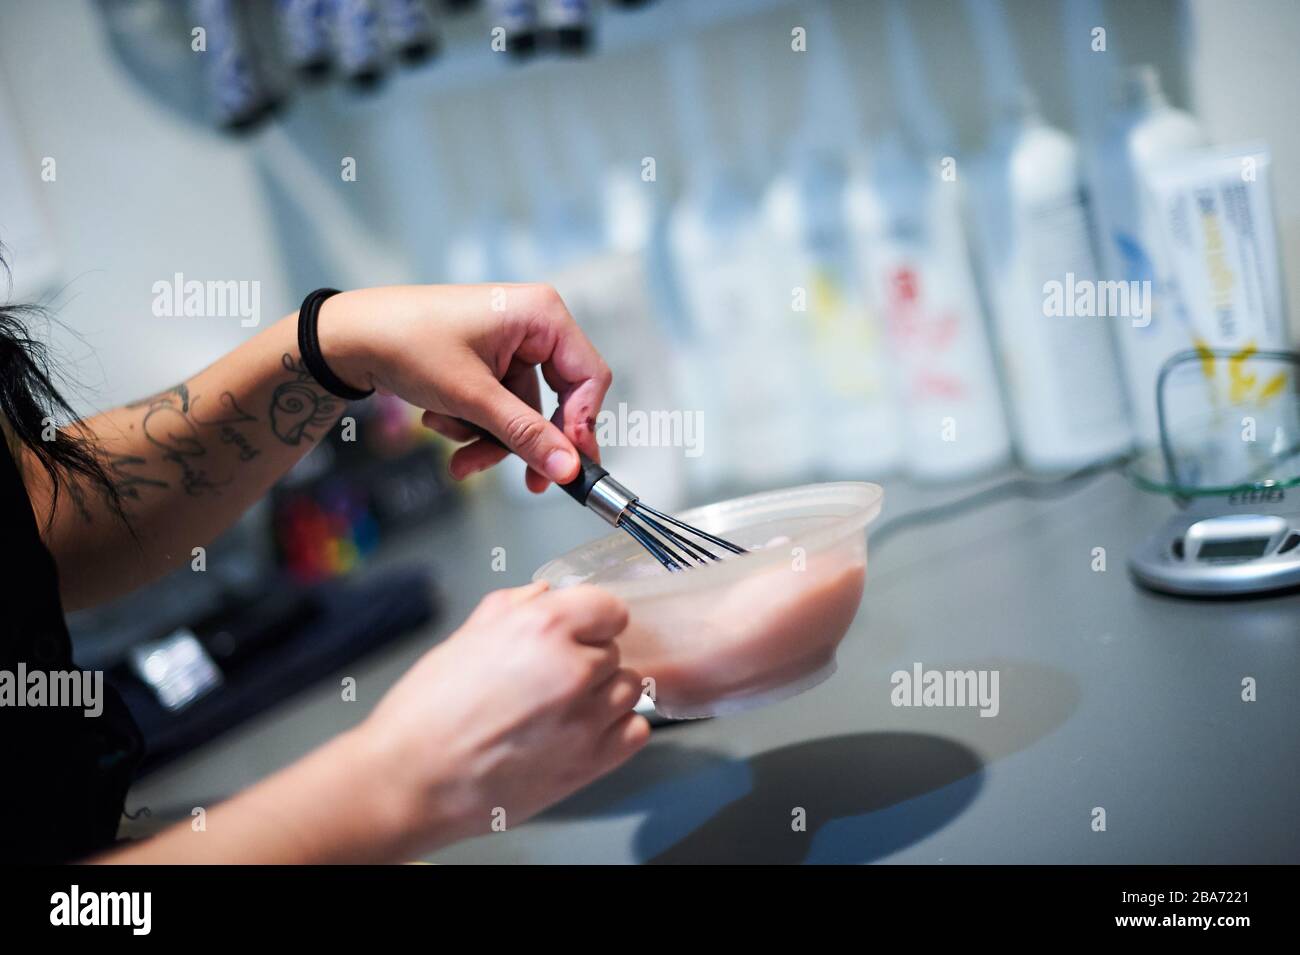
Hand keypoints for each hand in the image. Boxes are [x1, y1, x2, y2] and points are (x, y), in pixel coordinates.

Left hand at [318, 284, 611, 492]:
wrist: (349, 337)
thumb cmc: (407, 344)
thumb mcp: (472, 397)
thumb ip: (525, 435)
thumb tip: (567, 469)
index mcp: (541, 315)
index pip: (589, 378)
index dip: (581, 426)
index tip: (567, 466)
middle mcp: (532, 326)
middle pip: (557, 401)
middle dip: (524, 441)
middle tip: (528, 484)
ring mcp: (511, 345)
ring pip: (523, 413)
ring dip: (489, 438)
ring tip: (454, 450)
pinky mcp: (489, 362)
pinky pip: (500, 407)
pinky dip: (474, 425)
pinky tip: (441, 422)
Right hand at [356, 582, 649, 851]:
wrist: (412, 780)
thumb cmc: (426, 714)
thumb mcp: (464, 638)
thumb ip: (513, 607)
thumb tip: (543, 594)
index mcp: (543, 628)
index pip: (608, 607)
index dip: (590, 619)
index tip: (578, 630)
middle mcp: (574, 668)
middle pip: (614, 650)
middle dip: (587, 658)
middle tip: (549, 678)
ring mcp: (587, 718)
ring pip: (627, 688)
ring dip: (603, 694)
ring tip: (561, 708)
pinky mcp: (591, 762)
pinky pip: (635, 731)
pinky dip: (616, 730)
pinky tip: (581, 732)